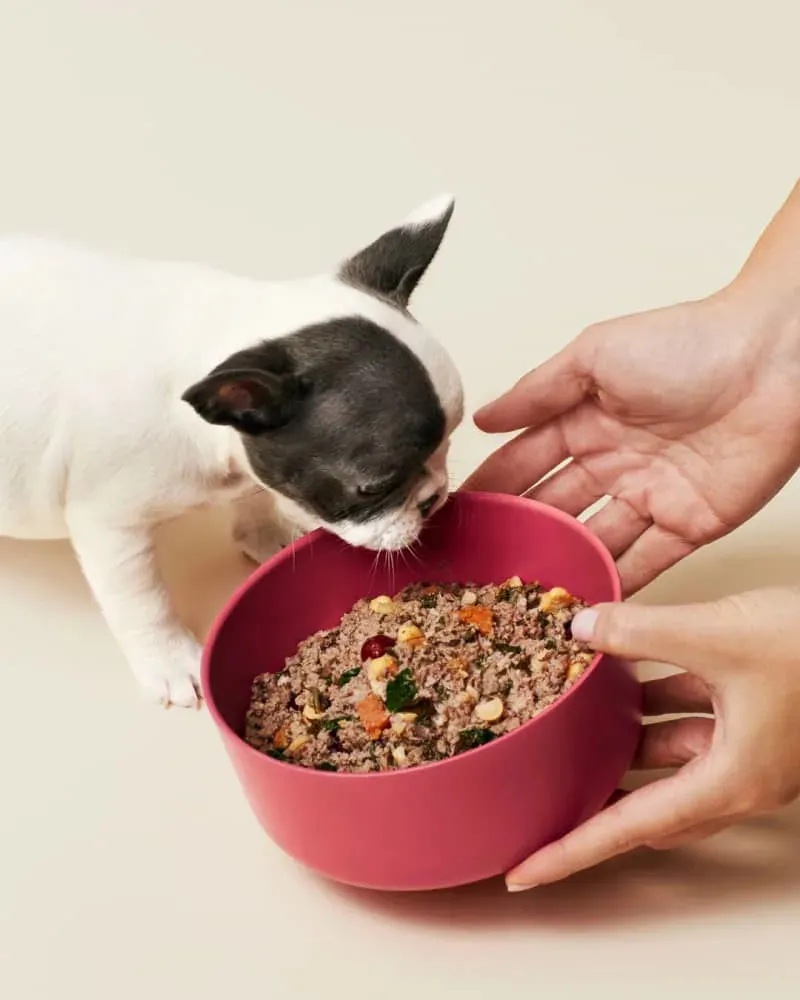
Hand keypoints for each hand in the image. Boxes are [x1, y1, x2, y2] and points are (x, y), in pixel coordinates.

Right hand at [466, 292, 799, 593]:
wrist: (773, 361)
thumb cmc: (686, 343)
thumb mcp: (594, 356)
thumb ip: (536, 391)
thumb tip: (481, 419)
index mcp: (585, 422)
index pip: (525, 463)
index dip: (492, 490)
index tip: (457, 519)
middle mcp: (612, 463)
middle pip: (554, 509)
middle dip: (519, 537)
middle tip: (479, 569)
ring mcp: (649, 497)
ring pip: (593, 542)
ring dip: (560, 567)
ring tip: (519, 600)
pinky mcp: (689, 525)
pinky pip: (646, 563)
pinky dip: (616, 586)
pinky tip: (581, 608)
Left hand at [506, 588, 799, 889]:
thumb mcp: (720, 635)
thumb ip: (642, 632)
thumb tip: (580, 627)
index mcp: (727, 783)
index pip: (629, 829)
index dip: (572, 852)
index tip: (524, 871)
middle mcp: (736, 777)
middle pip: (645, 799)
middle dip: (594, 792)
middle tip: (543, 790)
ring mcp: (748, 748)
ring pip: (668, 752)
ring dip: (624, 734)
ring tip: (572, 717)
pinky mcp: (756, 717)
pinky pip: (692, 716)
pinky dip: (658, 698)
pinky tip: (626, 670)